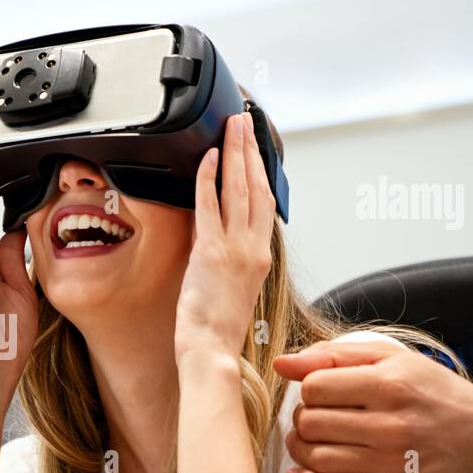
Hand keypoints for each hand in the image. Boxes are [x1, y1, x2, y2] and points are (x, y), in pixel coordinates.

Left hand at [174, 112, 275, 362]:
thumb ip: (228, 255)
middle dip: (250, 149)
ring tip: (232, 126)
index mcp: (260, 256)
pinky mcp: (211, 252)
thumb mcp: (231, 286)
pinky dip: (208, 179)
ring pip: (239, 189)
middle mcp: (254, 248)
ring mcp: (235, 248)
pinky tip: (206, 158)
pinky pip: (210, 206)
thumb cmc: (217, 328)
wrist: (212, 351)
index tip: (255, 147)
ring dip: (234, 153)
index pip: (266, 203)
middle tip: (245, 121)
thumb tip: (213, 231)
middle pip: (257, 186)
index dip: (261, 171)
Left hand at [272, 340, 472, 472]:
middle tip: (313, 419)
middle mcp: (393, 425)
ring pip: (317, 458)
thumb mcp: (390, 360)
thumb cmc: (429, 392)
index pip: (314, 388)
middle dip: (302, 420)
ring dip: (300, 450)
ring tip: (307, 441)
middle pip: (311, 424)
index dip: (308, 390)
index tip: (319, 394)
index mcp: (390, 385)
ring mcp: (395, 463)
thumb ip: (333, 356)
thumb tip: (281, 364)